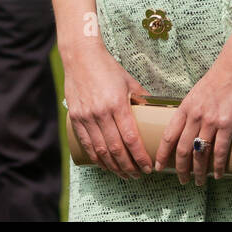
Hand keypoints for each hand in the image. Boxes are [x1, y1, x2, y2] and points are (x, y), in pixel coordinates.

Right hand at [61, 40, 153, 179]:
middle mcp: (101, 113)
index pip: (131, 138)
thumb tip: (155, 111)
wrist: (80, 56)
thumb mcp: (128, 81)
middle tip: (138, 175)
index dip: (140, 156)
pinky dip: (96, 158)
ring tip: (124, 174)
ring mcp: (87, 116)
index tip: (148, 167)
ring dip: (113, 167)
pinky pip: (86, 144)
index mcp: (117, 104)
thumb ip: (141, 97)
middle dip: (129, 166)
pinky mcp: (76, 118)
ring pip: (101, 150)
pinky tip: (105, 166)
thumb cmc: (107, 67)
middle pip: (116, 149)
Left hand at [155, 54, 231, 184]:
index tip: (158, 166)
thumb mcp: (196, 94)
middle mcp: (195, 116)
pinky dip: (217, 165)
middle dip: (180, 168)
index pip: (168, 135)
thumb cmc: (217, 79)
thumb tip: (188, 127)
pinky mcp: (227, 123)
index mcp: (185, 108)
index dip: (162, 153)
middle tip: (181, 180)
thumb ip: (191, 110)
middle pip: (182, 148)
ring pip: (200, 152)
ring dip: (198, 171)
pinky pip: (220, 150)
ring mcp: (211, 120)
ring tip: (199, 182)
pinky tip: (217, 174)